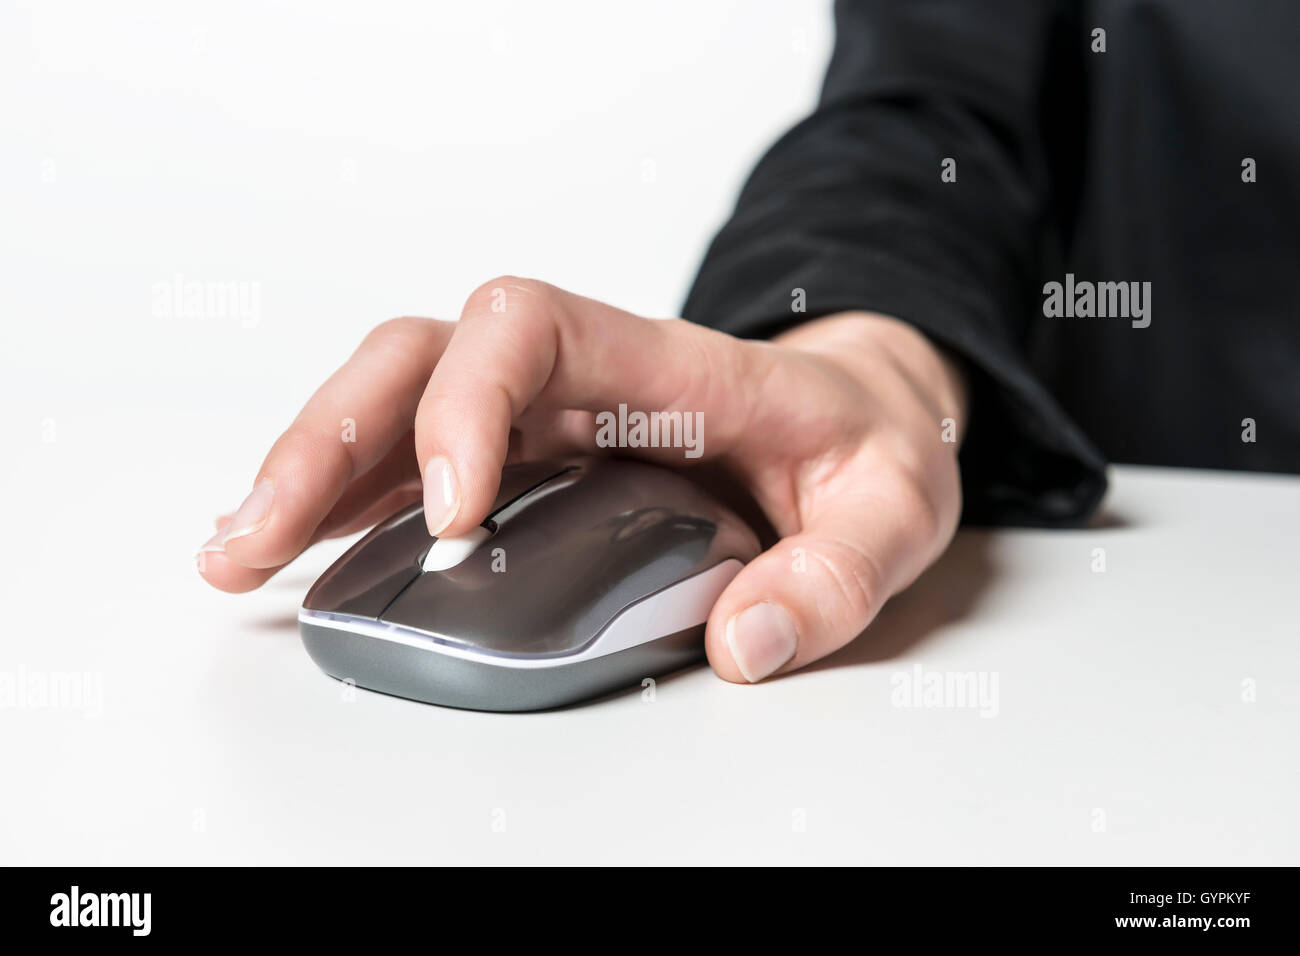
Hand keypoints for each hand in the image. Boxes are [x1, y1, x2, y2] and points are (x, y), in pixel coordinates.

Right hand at [198, 278, 966, 682]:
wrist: (855, 425)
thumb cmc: (862, 447)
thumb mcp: (896, 504)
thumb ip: (839, 572)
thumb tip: (746, 638)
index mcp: (662, 365)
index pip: (527, 323)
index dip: (466, 398)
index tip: (451, 508)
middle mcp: (579, 378)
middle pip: (419, 358)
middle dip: (330, 440)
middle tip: (264, 538)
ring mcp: (540, 418)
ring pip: (391, 401)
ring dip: (307, 470)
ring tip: (238, 552)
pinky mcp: (523, 462)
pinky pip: (409, 455)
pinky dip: (342, 499)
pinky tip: (293, 553)